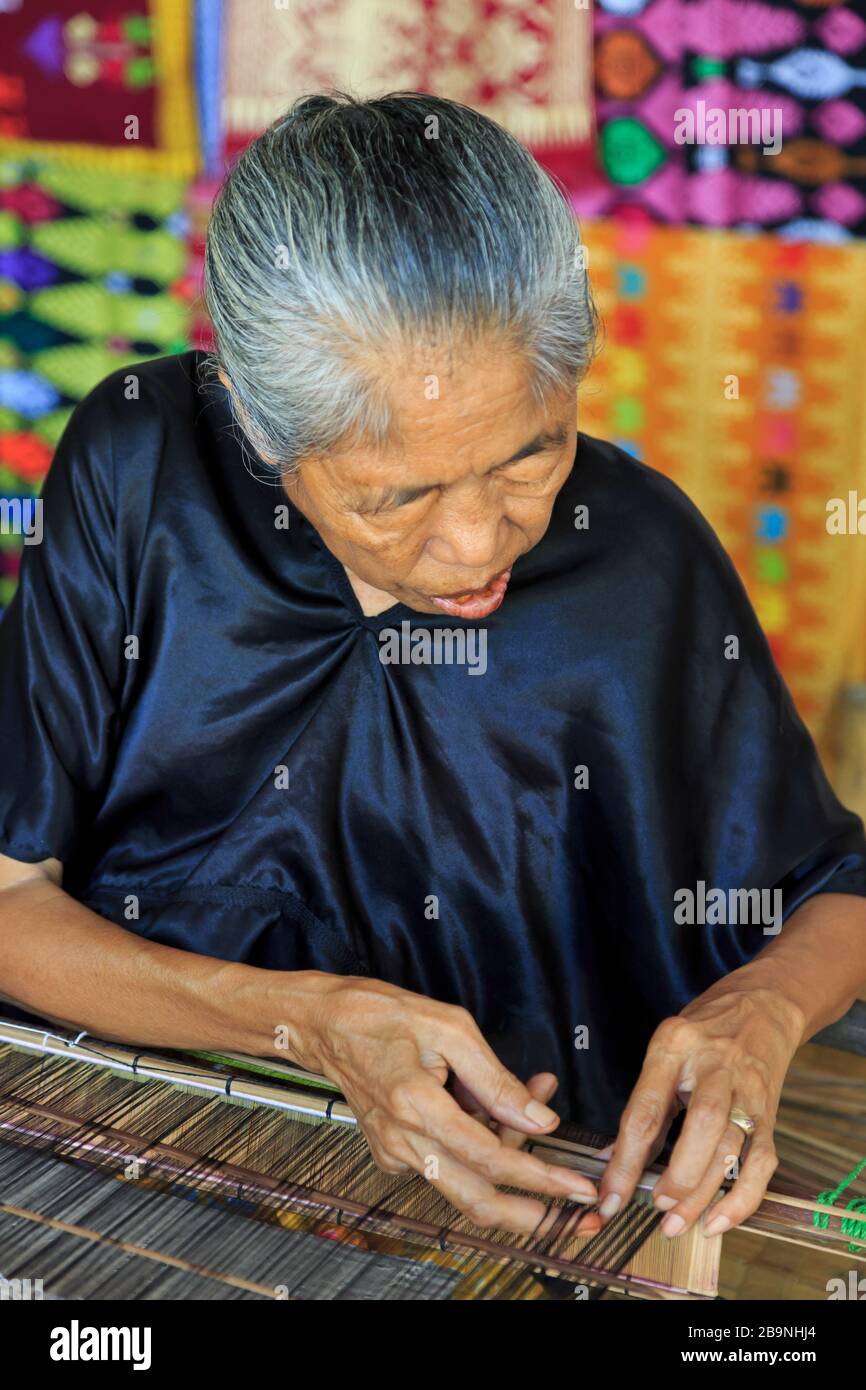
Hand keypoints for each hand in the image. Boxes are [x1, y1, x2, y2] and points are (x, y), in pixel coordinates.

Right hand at [301, 975, 596, 1232]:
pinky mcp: (393, 1153)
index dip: (539, 1176)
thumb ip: (496, 1079)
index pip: (489, 1158)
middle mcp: (402, 1140)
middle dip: (531, 1215)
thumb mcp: (450, 1028)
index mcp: (416, 1105)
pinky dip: (479, 1147)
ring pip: (463, 1183)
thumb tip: (539, 1118)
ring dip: (507, 1163)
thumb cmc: (382, 1016)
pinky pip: (446, 1164)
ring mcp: (394, 1152)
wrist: (326, 1024)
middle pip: (476, 1199)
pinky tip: (493, 1109)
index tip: (574, 1185)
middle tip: (572, 1216)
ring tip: (533, 1107)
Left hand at [598, 985, 803, 1238]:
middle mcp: (714, 1066)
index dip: (626, 1160)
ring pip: (732, 1146)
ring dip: (704, 1193)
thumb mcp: (664, 1051)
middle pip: (702, 1125)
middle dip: (678, 1176)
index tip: (610, 1197)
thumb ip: (644, 1105)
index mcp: (673, 1046)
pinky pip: (761, 1161)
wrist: (761, 1005)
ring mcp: (747, 1088)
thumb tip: (611, 1160)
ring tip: (679, 1223)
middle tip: (656, 1208)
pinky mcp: (770, 1112)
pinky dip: (743, 1197)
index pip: (646, 1109)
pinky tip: (719, 1220)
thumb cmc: (702, 1032)